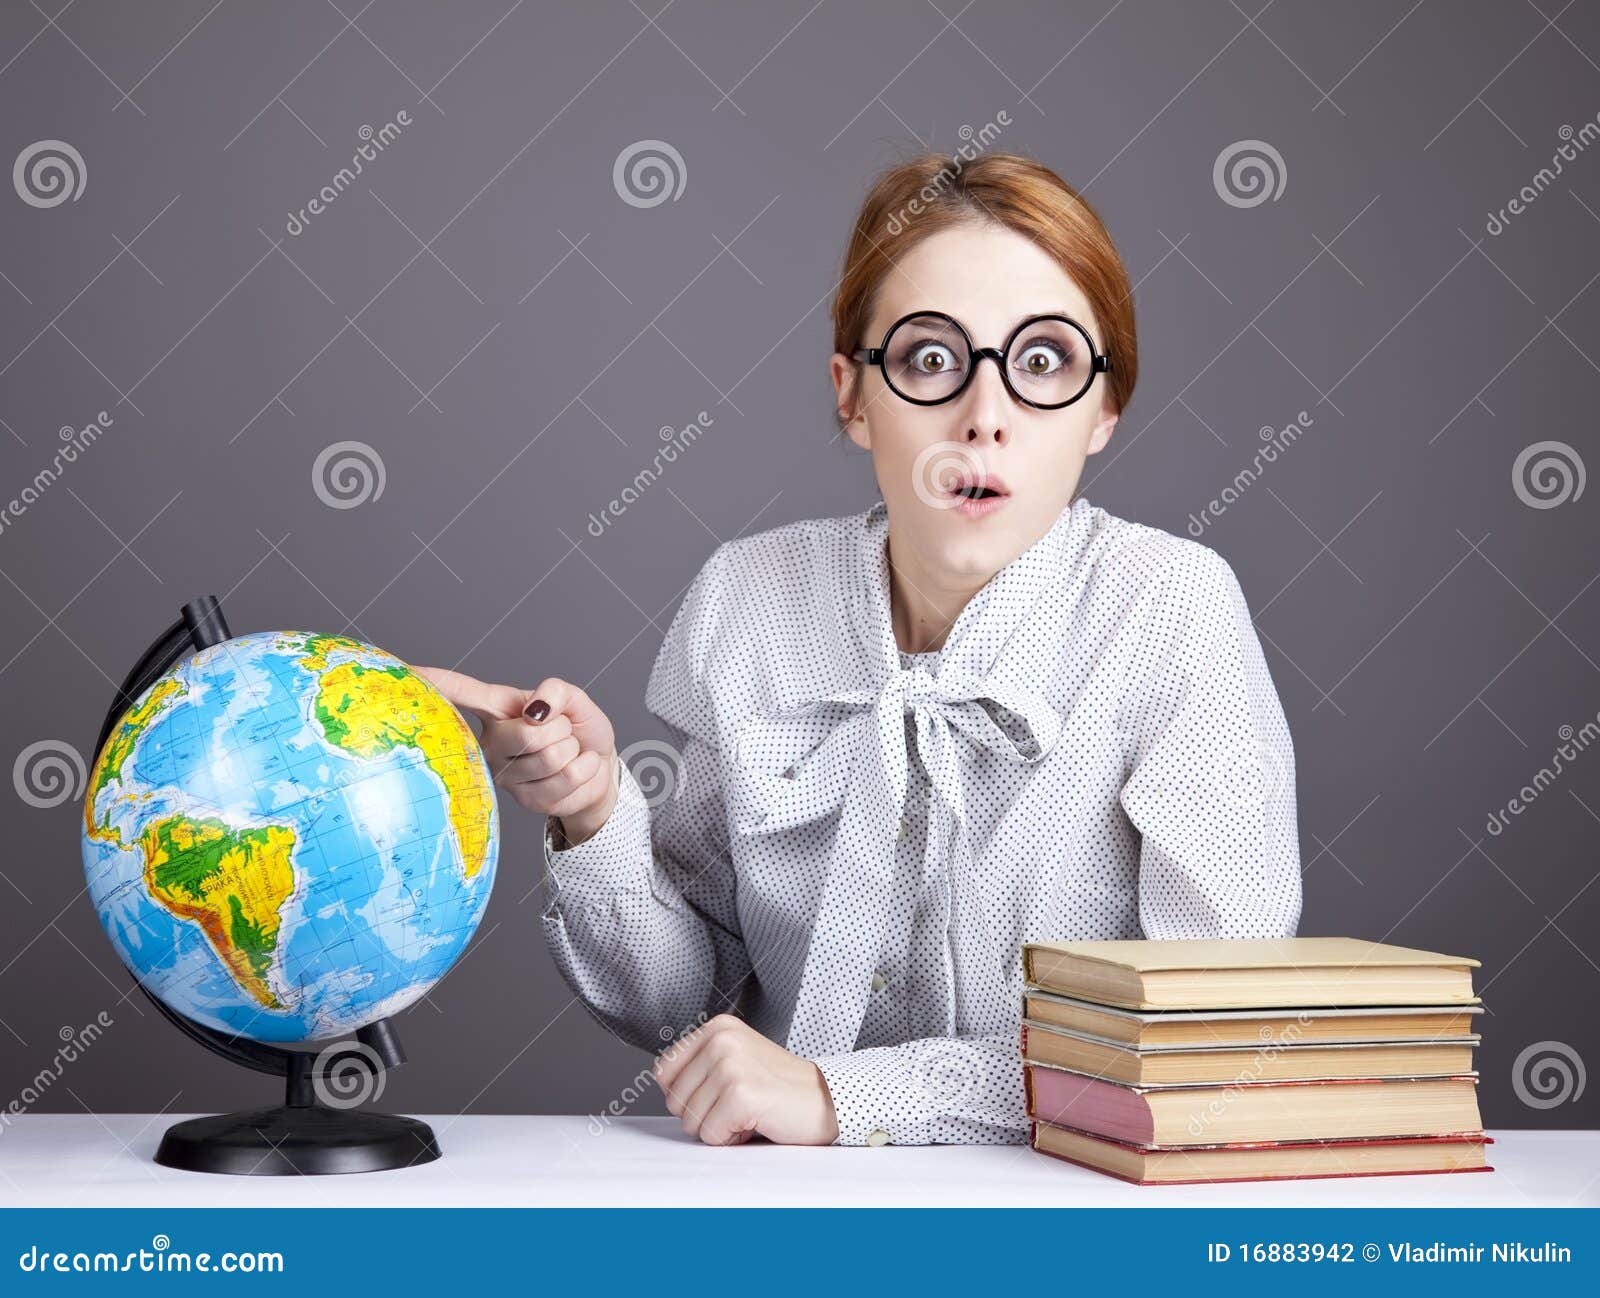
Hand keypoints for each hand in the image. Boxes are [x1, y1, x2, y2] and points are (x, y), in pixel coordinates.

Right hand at [411, 666, 617, 845]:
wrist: (599, 766)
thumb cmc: (578, 728)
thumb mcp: (572, 699)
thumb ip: (556, 691)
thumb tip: (535, 711)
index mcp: (496, 710)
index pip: (459, 693)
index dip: (433, 681)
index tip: (405, 671)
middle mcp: (490, 743)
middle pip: (530, 734)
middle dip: (562, 730)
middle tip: (562, 731)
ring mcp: (505, 775)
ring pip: (552, 757)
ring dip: (574, 750)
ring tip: (566, 750)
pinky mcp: (525, 801)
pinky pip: (567, 779)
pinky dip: (585, 769)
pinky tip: (575, 769)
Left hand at [652, 1014, 838, 1145]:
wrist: (826, 1100)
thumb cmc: (780, 1089)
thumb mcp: (734, 1062)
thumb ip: (697, 1067)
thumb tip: (662, 1086)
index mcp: (717, 1028)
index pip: (664, 1072)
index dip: (688, 1094)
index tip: (720, 1092)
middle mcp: (721, 1040)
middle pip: (674, 1100)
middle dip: (705, 1114)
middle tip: (741, 1104)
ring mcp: (730, 1065)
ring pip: (691, 1121)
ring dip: (721, 1128)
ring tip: (751, 1111)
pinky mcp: (740, 1094)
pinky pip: (712, 1135)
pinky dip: (733, 1138)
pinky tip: (758, 1121)